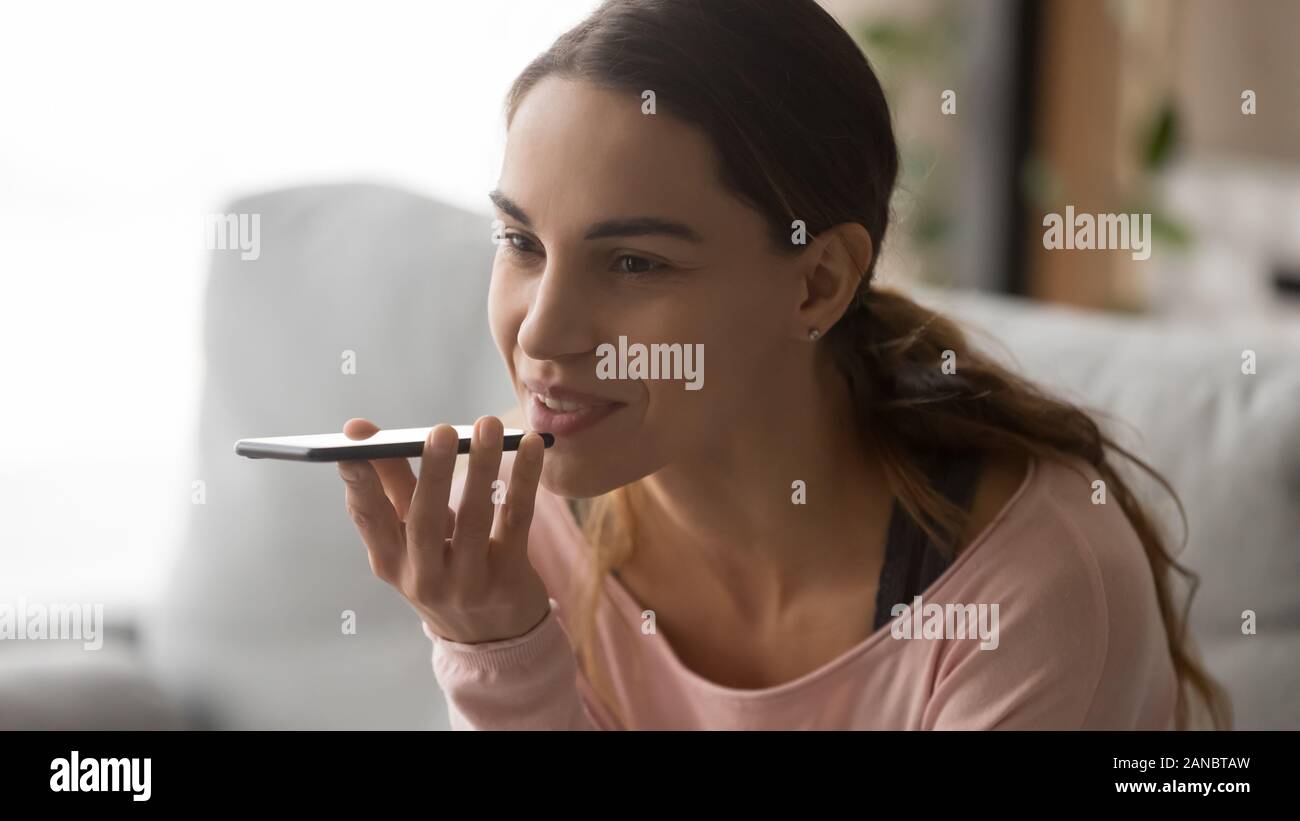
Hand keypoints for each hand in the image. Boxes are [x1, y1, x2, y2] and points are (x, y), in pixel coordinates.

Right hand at [337, 415, 551, 643]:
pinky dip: (523, 481)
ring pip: (473, 520)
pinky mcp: (508, 579)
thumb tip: (359, 432)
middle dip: (432, 474)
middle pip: (424, 521)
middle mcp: (424, 577)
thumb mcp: (413, 536)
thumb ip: (392, 483)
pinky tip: (529, 447)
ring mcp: (468, 583)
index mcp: (390, 562)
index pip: (368, 519)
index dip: (359, 482)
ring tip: (487, 425)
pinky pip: (516, 522)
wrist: (493, 636)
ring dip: (481, 469)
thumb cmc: (445, 566)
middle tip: (440, 431)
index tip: (351, 444)